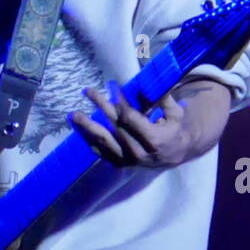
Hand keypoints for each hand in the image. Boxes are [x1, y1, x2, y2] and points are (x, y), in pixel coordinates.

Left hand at [69, 81, 199, 167]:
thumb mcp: (175, 113)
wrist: (177, 154)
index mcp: (153, 139)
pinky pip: (101, 152)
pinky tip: (79, 129)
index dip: (118, 100)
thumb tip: (145, 84)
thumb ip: (162, 99)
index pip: (129, 117)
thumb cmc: (175, 128)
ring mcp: (128, 161)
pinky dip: (89, 140)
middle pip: (113, 126)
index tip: (111, 85)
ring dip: (86, 127)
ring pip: (103, 142)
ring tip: (73, 115)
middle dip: (100, 106)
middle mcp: (138, 152)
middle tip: (88, 91)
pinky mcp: (121, 164)